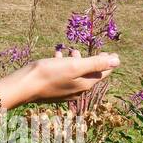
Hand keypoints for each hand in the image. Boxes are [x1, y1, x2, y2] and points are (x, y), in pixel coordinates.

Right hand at [0, 48, 119, 106]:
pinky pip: (63, 75)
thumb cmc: (49, 73)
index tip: (113, 53)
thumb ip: (96, 63)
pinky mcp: (53, 89)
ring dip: (77, 62)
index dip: (109, 62)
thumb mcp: (75, 65)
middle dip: (93, 62)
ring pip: (76, 74)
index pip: (103, 73)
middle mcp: (77, 90)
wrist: (24, 86)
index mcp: (85, 84)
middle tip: (96, 51)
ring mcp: (64, 91)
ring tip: (72, 50)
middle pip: (90, 74)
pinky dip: (63, 65)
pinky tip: (56, 56)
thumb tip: (117, 61)